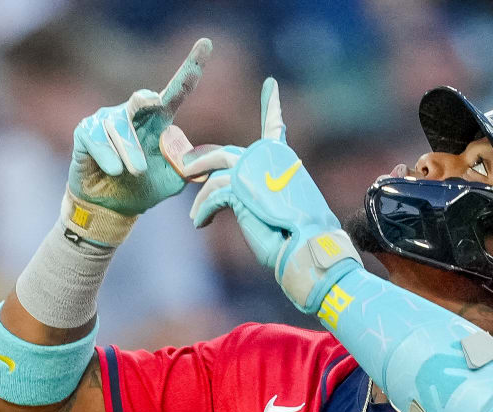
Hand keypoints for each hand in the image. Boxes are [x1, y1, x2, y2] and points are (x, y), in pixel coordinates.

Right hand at [68, 38, 211, 216]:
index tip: (206, 43)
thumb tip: (212, 155)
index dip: (191, 68)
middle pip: (143, 97)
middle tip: (156, 104)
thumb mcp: (173, 180)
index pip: (177, 90)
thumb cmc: (142, 189)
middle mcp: (133, 113)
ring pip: (122, 128)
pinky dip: (110, 158)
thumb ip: (190, 166)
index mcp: (159, 120)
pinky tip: (114, 171)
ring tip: (134, 172)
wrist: (111, 208)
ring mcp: (108, 120)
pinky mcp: (86, 131)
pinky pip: (99, 139)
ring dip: (131, 154)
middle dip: (148, 101)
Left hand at [185, 78, 360, 313]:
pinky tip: (201, 223)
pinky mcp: (240, 186)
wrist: (306, 245)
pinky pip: (213, 195)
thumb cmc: (295, 235)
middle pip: (226, 155)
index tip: (270, 85)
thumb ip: (259, 190)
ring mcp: (253, 171)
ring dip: (201, 197)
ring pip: (214, 176)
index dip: (272, 107)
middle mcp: (269, 160)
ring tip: (195, 215)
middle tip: (186, 169)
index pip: (275, 128)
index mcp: (284, 161)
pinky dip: (204, 210)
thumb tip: (234, 195)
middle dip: (202, 162)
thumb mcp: (276, 206)